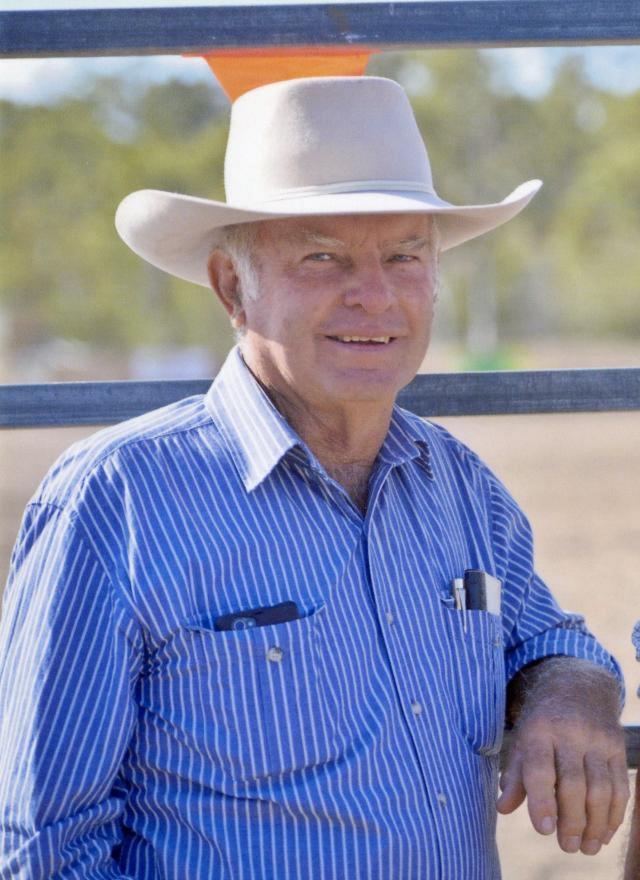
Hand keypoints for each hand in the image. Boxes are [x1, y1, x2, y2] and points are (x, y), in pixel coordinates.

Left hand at [497, 661, 628, 855]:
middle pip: (574, 784)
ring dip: (595, 825)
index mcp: (539, 730)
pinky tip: (605, 833)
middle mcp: (570, 733)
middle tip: (567, 846)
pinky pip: (620, 787)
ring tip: (586, 848)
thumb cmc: (542, 723)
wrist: (576, 687)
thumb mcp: (522, 740)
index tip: (544, 830)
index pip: (540, 769)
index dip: (542, 801)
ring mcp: (598, 740)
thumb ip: (514, 775)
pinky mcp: (617, 748)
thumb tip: (502, 808)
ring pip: (601, 789)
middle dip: (572, 821)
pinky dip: (614, 815)